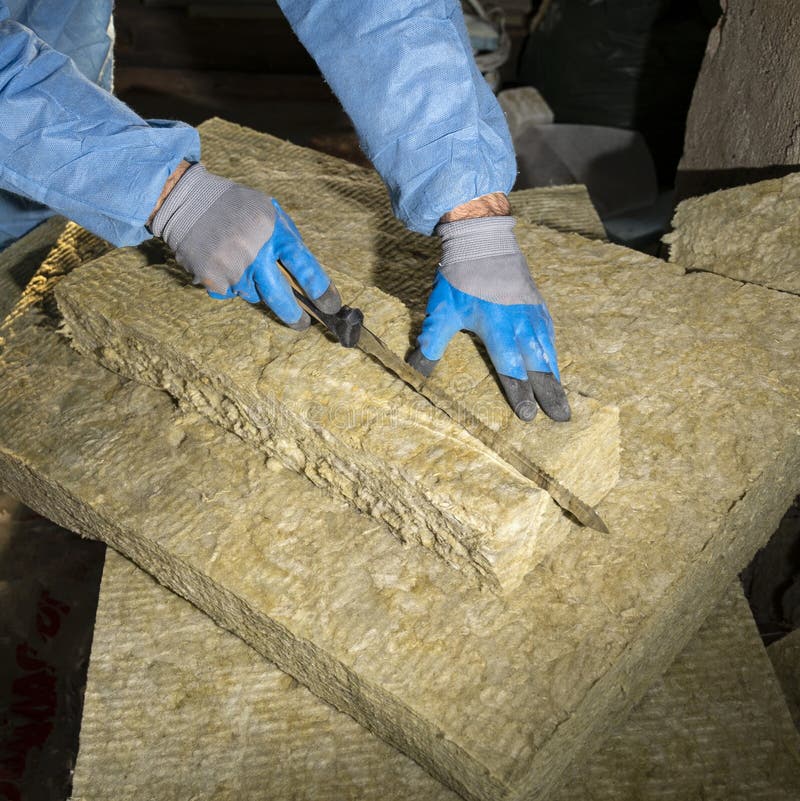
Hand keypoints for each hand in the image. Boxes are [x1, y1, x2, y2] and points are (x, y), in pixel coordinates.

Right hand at [149, 164, 339, 328]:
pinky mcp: (212, 280)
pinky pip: (231, 294)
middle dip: (294, 315)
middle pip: (281, 298)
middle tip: (302, 324)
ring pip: (254, 295)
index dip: (321, 291)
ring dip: (254, 287)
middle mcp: (255, 254)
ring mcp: (232, 269)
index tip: (331, 306)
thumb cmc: (234, 205)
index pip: (305, 268)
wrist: (186, 201)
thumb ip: (288, 237)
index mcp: (274, 233)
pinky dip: (231, 285)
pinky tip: (225, 265)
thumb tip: (306, 273)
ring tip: (242, 263)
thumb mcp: (269, 210)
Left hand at [407, 216, 569, 421]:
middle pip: (537, 364)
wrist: (481, 237)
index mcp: (497, 327)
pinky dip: (554, 351)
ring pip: (547, 349)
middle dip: (549, 392)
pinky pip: (548, 332)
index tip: (528, 415)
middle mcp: (519, 322)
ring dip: (556, 376)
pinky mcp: (536, 302)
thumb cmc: (459, 276)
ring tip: (563, 399)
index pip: (510, 367)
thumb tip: (416, 373)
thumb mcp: (441, 311)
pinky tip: (555, 362)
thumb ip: (431, 344)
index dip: (519, 392)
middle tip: (561, 417)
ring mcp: (531, 312)